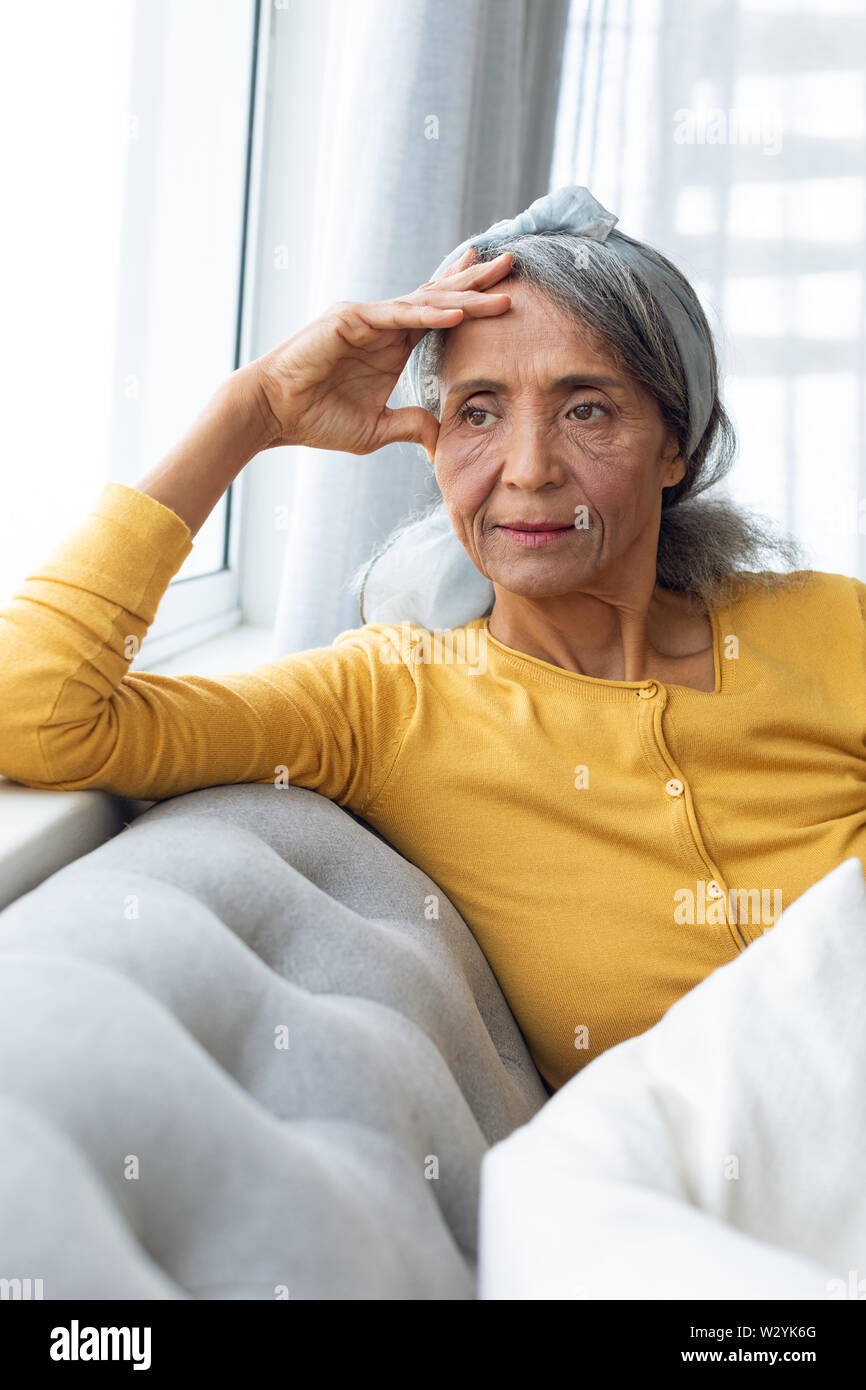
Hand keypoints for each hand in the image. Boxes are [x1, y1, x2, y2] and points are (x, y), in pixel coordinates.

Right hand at [248, 246, 513, 459]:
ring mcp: (368, 318)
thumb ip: (410, 426)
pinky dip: (428, 314)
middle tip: (513, 263)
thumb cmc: (317, 419)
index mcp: (392, 344)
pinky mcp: (349, 319)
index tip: (503, 289)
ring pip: (424, 301)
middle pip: (439, 297)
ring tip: (500, 287)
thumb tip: (439, 440)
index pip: (440, 315)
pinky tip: (458, 312)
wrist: (274, 413)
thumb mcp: (376, 429)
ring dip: (464, 294)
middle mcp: (383, 323)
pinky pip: (397, 315)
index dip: (470, 301)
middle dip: (477, 282)